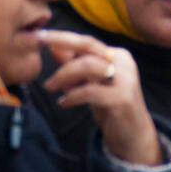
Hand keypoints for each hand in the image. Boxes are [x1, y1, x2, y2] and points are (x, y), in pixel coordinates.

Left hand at [40, 31, 161, 165]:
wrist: (133, 136)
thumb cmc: (109, 108)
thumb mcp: (89, 84)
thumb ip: (74, 67)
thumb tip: (53, 48)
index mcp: (117, 56)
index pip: (86, 41)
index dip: (61, 37)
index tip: (38, 35)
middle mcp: (123, 63)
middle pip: (87, 45)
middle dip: (59, 40)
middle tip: (37, 41)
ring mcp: (125, 80)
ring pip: (87, 65)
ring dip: (63, 74)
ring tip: (50, 86)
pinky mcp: (122, 98)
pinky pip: (90, 91)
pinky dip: (72, 96)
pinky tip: (63, 103)